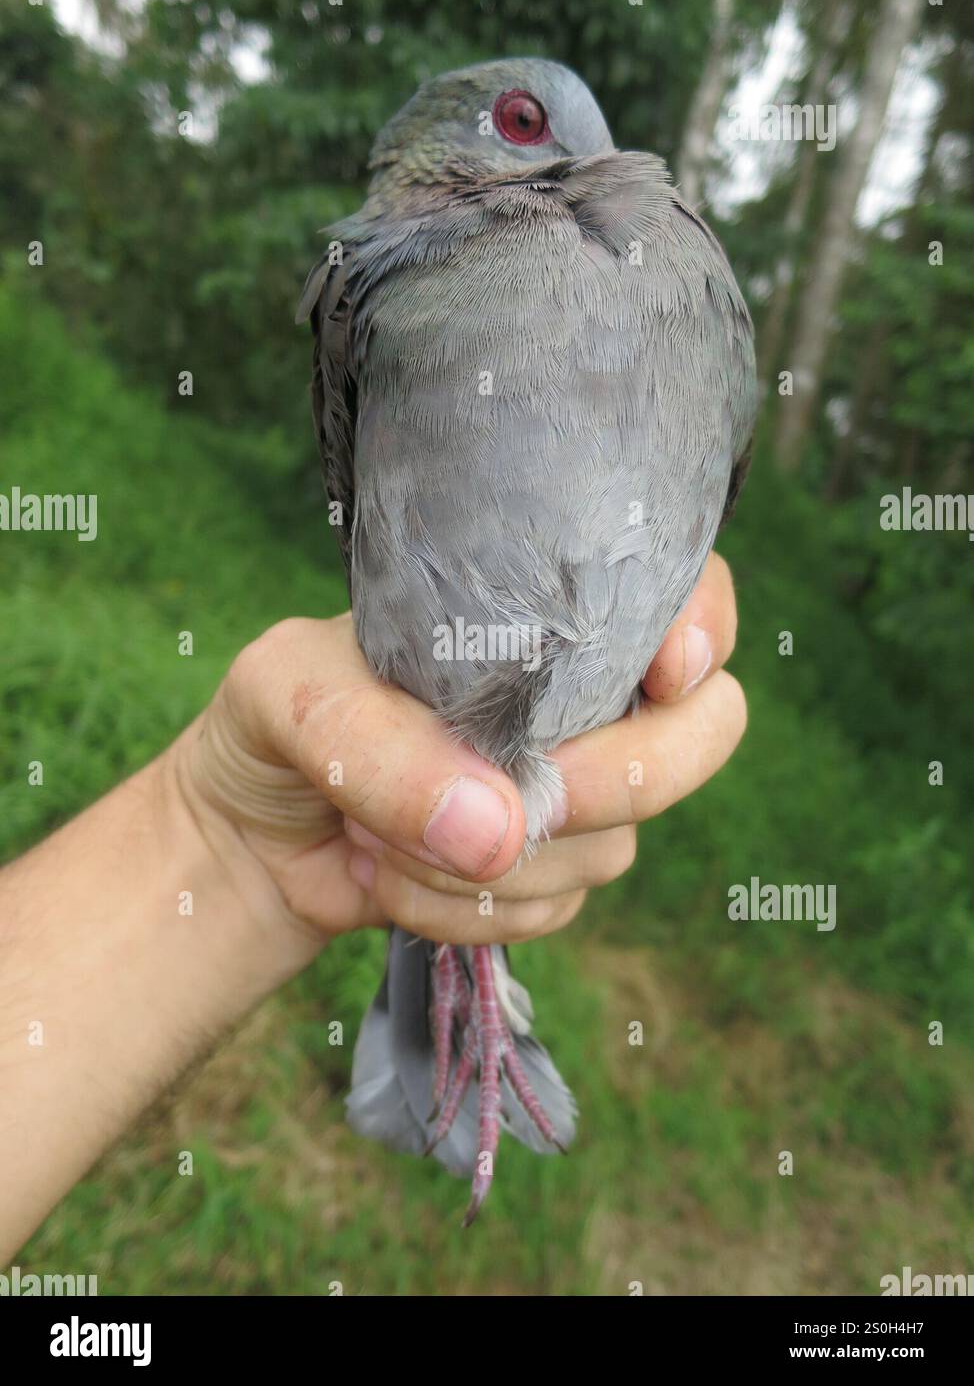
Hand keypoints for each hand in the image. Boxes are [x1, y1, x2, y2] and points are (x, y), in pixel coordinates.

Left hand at [176, 552, 744, 945]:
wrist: (249, 830)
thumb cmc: (278, 721)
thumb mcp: (294, 695)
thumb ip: (382, 745)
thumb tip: (499, 832)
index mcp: (538, 616)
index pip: (680, 597)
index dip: (703, 629)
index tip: (664, 672)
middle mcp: (578, 701)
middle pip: (699, 732)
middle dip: (616, 777)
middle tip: (517, 794)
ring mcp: (574, 793)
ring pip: (612, 843)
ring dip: (486, 862)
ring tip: (375, 829)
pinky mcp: (545, 878)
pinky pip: (553, 911)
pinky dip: (463, 910)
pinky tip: (390, 875)